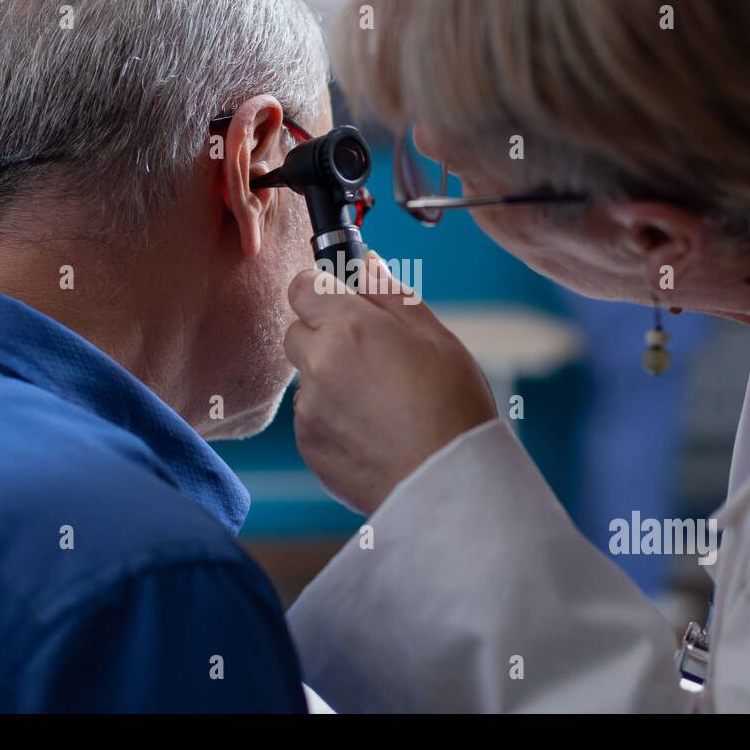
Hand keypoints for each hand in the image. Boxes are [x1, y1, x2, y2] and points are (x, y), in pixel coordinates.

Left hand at [284, 252, 497, 514]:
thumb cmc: (452, 407)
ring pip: (307, 378)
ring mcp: (309, 409)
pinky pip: (311, 418)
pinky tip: (373, 430)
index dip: (323, 290)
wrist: (447, 485)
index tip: (343, 301)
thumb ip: (390, 294)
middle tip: (371, 355)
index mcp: (348, 327)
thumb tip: (364, 263)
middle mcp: (318, 364)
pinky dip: (333, 419)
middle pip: (297, 331)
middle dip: (324, 334)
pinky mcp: (308, 446)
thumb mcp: (435, 336)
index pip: (303, 286)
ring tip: (381, 402)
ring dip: (330, 379)